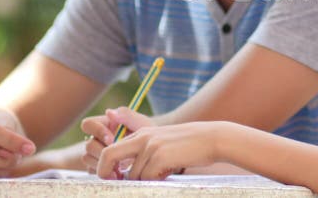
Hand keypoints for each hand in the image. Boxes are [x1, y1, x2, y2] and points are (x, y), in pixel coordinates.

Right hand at [80, 107, 152, 173]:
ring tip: (120, 166)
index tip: (112, 140)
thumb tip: (109, 111)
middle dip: (102, 151)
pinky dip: (103, 172)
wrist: (153, 153)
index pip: (88, 124)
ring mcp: (95, 153)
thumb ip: (128, 116)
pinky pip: (91, 170)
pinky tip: (118, 172)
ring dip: (103, 163)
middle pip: (88, 144)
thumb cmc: (147, 136)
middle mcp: (97, 138)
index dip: (97, 131)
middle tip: (118, 157)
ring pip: (87, 157)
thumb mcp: (142, 124)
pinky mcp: (96, 166)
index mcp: (104, 124)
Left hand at [97, 122, 219, 180]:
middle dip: (106, 173)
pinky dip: (156, 180)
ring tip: (163, 172)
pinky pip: (147, 178)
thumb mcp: (163, 142)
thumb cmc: (188, 145)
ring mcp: (151, 146)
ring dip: (144, 180)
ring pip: (132, 174)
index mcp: (141, 134)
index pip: (109, 150)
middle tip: (115, 184)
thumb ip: (143, 152)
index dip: (105, 167)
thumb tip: (126, 173)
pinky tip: (170, 172)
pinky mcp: (160, 156)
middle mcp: (142, 138)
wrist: (212, 139)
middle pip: (108, 155)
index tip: (114, 178)